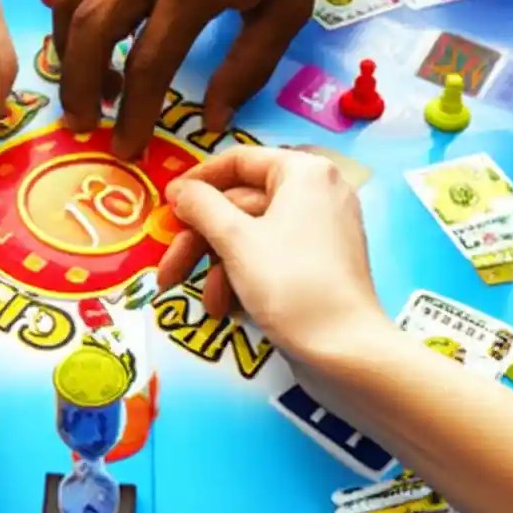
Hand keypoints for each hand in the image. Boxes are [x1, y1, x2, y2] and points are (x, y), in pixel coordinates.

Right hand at [53, 0, 332, 157]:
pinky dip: (74, 16)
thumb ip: (248, 67)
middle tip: (86, 122)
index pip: (146, 64)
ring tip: (88, 84)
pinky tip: (95, 39)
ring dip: (68, 52)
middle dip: (79, 87)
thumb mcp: (287, 6)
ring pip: (69, 1)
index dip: (132, 114)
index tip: (127, 147)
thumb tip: (212, 119)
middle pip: (89, 32)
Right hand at [156, 147, 383, 364]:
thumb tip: (179, 188)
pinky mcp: (322, 263)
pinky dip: (245, 277)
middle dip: (200, 242)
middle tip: (169, 271)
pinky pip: (272, 256)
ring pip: (251, 234)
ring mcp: (322, 229)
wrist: (344, 351)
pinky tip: (228, 309)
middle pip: (240, 204)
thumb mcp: (235, 240)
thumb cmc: (290, 284)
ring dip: (219, 268)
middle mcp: (318, 191)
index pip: (239, 161)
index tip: (167, 207)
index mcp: (304, 172)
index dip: (197, 182)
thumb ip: (200, 205)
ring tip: (207, 303)